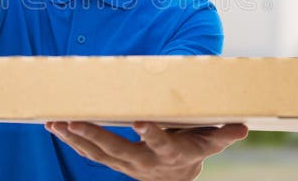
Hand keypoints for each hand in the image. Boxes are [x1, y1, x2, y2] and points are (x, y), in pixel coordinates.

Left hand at [46, 121, 247, 179]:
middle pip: (117, 150)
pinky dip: (71, 141)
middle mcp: (144, 161)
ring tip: (55, 123)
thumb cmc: (193, 149)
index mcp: (170, 153)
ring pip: (96, 153)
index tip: (139, 121)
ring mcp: (125, 164)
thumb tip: (242, 127)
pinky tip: (56, 127)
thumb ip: (224, 134)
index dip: (151, 134)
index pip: (160, 143)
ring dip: (74, 139)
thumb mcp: (211, 142)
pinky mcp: (112, 162)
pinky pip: (88, 153)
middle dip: (94, 136)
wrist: (175, 178)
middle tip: (74, 121)